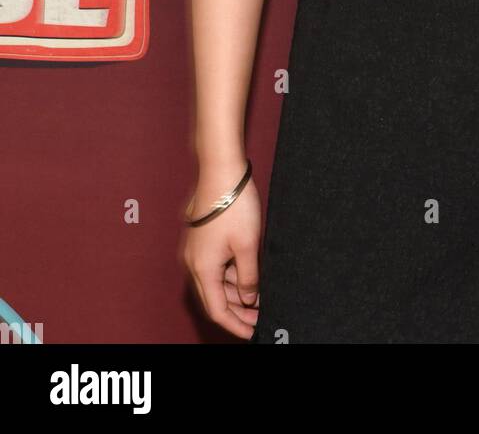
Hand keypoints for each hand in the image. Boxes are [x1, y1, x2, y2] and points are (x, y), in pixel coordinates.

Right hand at [181, 164, 261, 338]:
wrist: (220, 171)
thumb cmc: (233, 205)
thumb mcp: (248, 245)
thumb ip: (248, 277)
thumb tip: (249, 298)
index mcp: (203, 270)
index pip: (218, 310)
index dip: (236, 325)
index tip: (253, 332)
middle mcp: (193, 264)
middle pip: (215, 298)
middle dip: (238, 311)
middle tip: (260, 318)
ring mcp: (195, 251)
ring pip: (216, 281)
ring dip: (236, 292)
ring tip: (260, 298)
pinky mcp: (201, 238)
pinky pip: (215, 266)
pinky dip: (231, 275)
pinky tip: (249, 275)